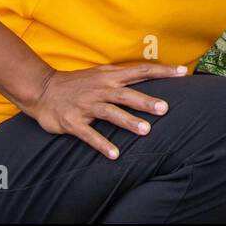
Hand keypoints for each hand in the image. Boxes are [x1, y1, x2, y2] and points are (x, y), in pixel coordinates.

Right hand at [23, 62, 188, 158]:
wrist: (42, 89)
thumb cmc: (78, 83)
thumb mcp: (101, 74)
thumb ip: (123, 77)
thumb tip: (150, 76)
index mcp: (110, 76)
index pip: (141, 70)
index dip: (162, 70)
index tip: (183, 71)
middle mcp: (101, 89)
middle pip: (127, 94)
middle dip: (146, 101)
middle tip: (165, 109)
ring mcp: (87, 105)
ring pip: (111, 113)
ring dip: (128, 122)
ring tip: (146, 131)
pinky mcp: (73, 122)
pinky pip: (90, 135)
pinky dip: (102, 144)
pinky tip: (115, 155)